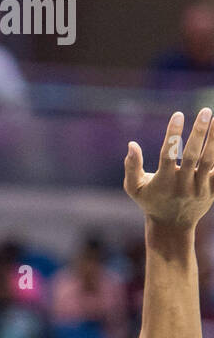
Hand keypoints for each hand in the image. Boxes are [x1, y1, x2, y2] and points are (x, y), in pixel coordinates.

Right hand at [125, 109, 213, 228]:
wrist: (172, 226)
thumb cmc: (151, 202)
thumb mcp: (135, 188)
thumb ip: (131, 167)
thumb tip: (131, 144)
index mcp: (164, 182)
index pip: (168, 155)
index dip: (172, 135)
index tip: (178, 114)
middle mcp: (183, 185)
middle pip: (193, 156)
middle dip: (199, 133)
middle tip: (205, 111)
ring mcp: (199, 189)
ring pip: (209, 161)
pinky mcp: (212, 190)